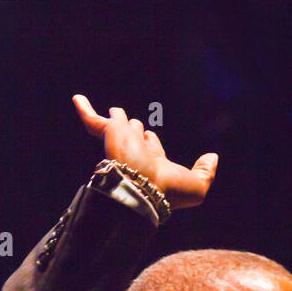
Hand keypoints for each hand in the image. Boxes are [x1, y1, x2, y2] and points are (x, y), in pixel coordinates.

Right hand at [72, 95, 217, 210]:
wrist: (142, 188)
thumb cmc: (167, 191)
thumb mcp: (196, 186)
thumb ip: (206, 173)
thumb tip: (213, 157)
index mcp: (153, 164)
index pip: (152, 148)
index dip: (152, 143)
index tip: (150, 137)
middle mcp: (136, 153)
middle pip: (135, 134)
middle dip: (135, 130)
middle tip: (135, 126)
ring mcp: (121, 143)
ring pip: (119, 125)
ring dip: (116, 120)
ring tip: (113, 114)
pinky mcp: (110, 133)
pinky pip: (93, 120)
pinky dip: (86, 110)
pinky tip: (78, 99)